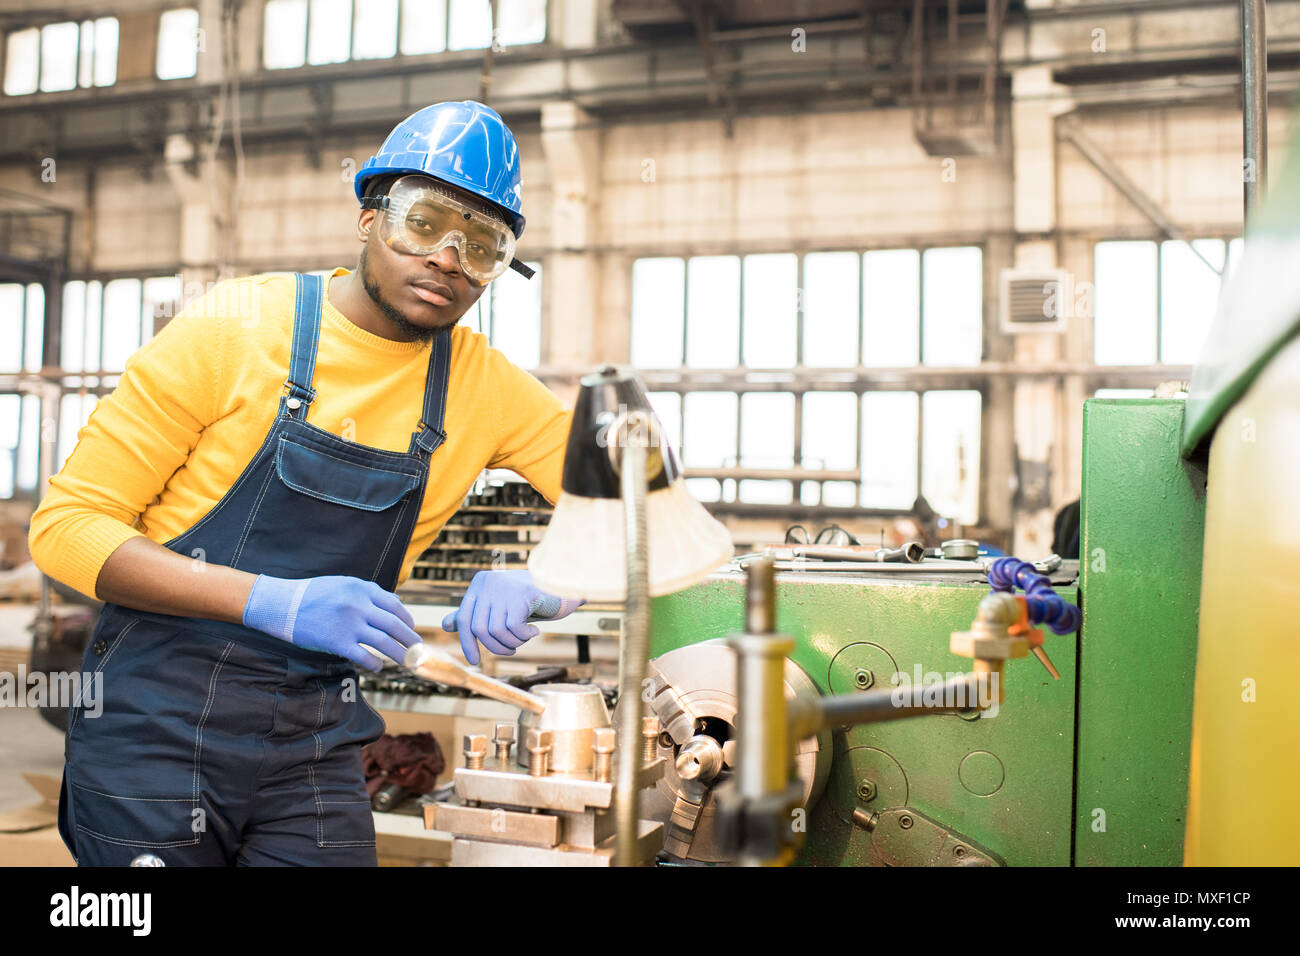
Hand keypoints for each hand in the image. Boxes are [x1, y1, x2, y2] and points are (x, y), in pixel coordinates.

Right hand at [243, 574, 421, 671]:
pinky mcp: (337, 642)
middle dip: (410, 639)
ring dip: (400, 654)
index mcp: (362, 589)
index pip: (395, 606)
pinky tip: (379, 667)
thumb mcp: (343, 584)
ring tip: (408, 662)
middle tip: (419, 650)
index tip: (411, 630)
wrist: (282, 604)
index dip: (407, 620)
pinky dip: (376, 663)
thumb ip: (368, 593)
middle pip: (395, 625)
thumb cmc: (313, 595)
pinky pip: (364, 656)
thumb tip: (394, 604)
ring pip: (384, 642)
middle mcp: (359, 605)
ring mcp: (349, 624)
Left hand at [441, 569, 584, 664]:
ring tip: (524, 638)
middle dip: (494, 647)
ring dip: (511, 643)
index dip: (467, 642)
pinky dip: (524, 636)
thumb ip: (475, 614)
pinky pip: (514, 628)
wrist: (564, 587)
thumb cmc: (531, 599)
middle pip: (478, 628)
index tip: (474, 660)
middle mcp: (489, 582)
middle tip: (511, 650)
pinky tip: (534, 631)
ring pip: (496, 631)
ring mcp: (505, 587)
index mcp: (480, 583)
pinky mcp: (523, 594)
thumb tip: (445, 624)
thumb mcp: (500, 607)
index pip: (464, 618)